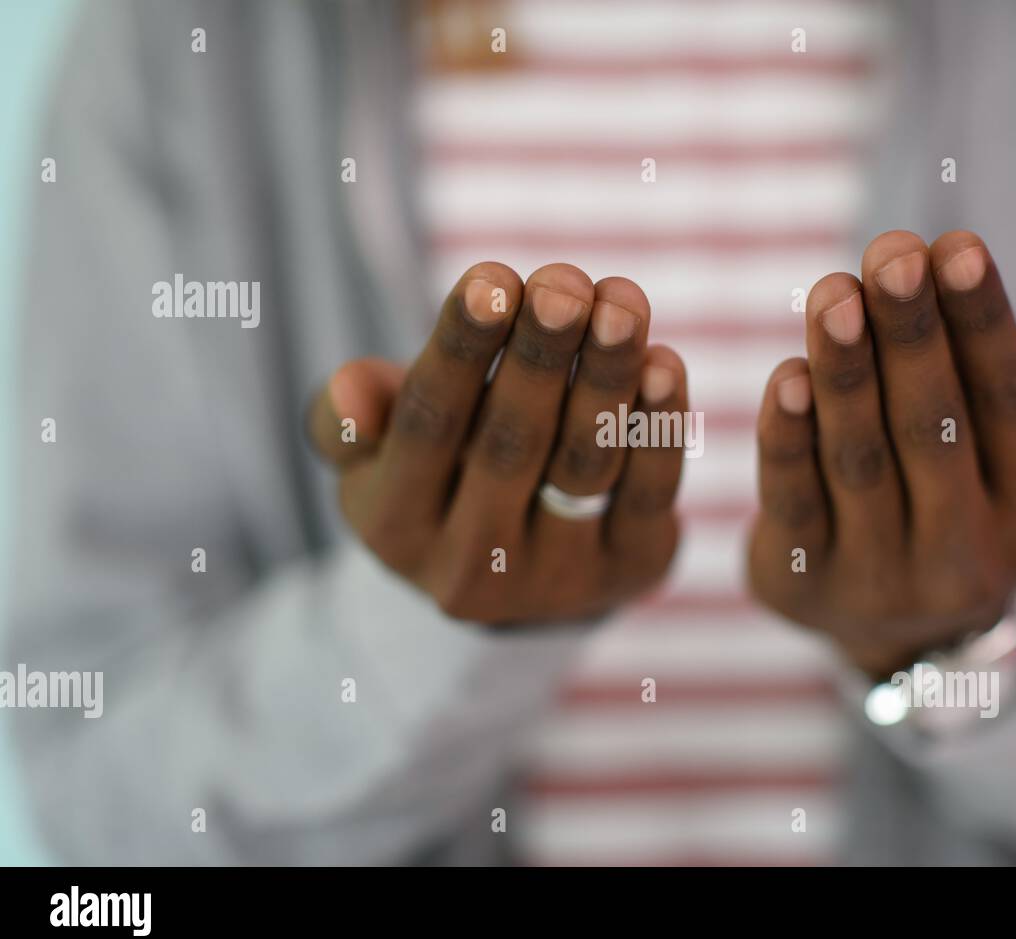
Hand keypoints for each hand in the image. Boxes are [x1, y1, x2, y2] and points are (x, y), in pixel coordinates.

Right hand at [309, 262, 686, 623]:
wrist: (517, 575)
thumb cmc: (437, 474)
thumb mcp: (373, 454)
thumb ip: (346, 420)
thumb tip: (348, 391)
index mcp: (393, 525)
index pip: (427, 425)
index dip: (461, 350)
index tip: (492, 276)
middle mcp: (470, 565)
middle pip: (510, 444)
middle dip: (541, 355)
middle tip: (564, 281)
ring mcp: (554, 578)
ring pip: (584, 466)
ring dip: (607, 377)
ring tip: (621, 303)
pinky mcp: (629, 571)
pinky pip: (647, 494)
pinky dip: (659, 427)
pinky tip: (663, 364)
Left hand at [748, 230, 1015, 677]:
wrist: (897, 639)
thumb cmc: (974, 517)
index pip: (1008, 404)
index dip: (982, 324)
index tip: (958, 246)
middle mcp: (963, 552)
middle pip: (933, 425)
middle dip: (911, 332)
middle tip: (890, 252)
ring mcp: (880, 575)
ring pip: (861, 457)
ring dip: (845, 370)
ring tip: (832, 291)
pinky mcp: (804, 581)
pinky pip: (793, 501)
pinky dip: (787, 437)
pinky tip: (784, 376)